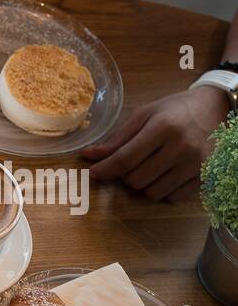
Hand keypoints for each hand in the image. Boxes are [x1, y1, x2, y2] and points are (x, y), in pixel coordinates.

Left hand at [82, 87, 230, 200]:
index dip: (105, 169)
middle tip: (132, 163)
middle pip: (136, 179)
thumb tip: (89, 155)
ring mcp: (195, 164)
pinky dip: (162, 190)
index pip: (125, 159)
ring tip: (150, 166)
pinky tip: (165, 174)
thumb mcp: (145, 115)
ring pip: (152, 192)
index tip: (94, 173)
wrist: (216, 108)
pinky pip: (172, 197)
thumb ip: (118, 138)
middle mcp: (181, 147)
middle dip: (126, 175)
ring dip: (143, 184)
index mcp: (163, 127)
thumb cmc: (175, 110)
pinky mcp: (205, 176)